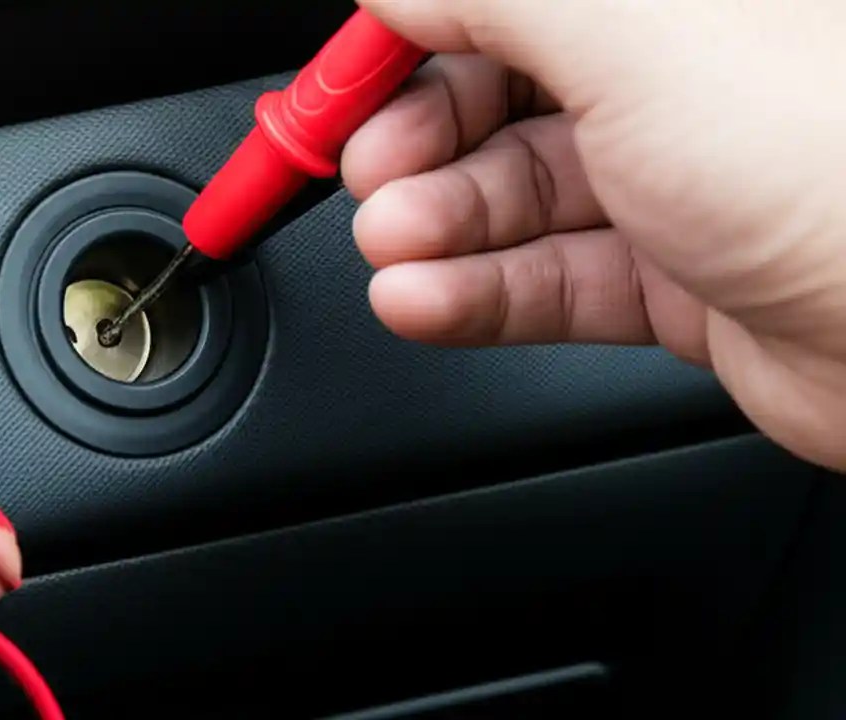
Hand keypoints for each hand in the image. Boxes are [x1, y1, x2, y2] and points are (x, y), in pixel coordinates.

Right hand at [343, 0, 845, 469]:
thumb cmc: (832, 159)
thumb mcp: (630, 25)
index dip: (416, 27)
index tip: (347, 74)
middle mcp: (693, 70)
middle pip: (509, 88)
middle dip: (417, 137)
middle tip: (364, 172)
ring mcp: (690, 176)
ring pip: (525, 192)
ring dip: (437, 226)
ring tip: (391, 249)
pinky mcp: (687, 276)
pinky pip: (558, 277)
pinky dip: (479, 294)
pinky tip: (422, 300)